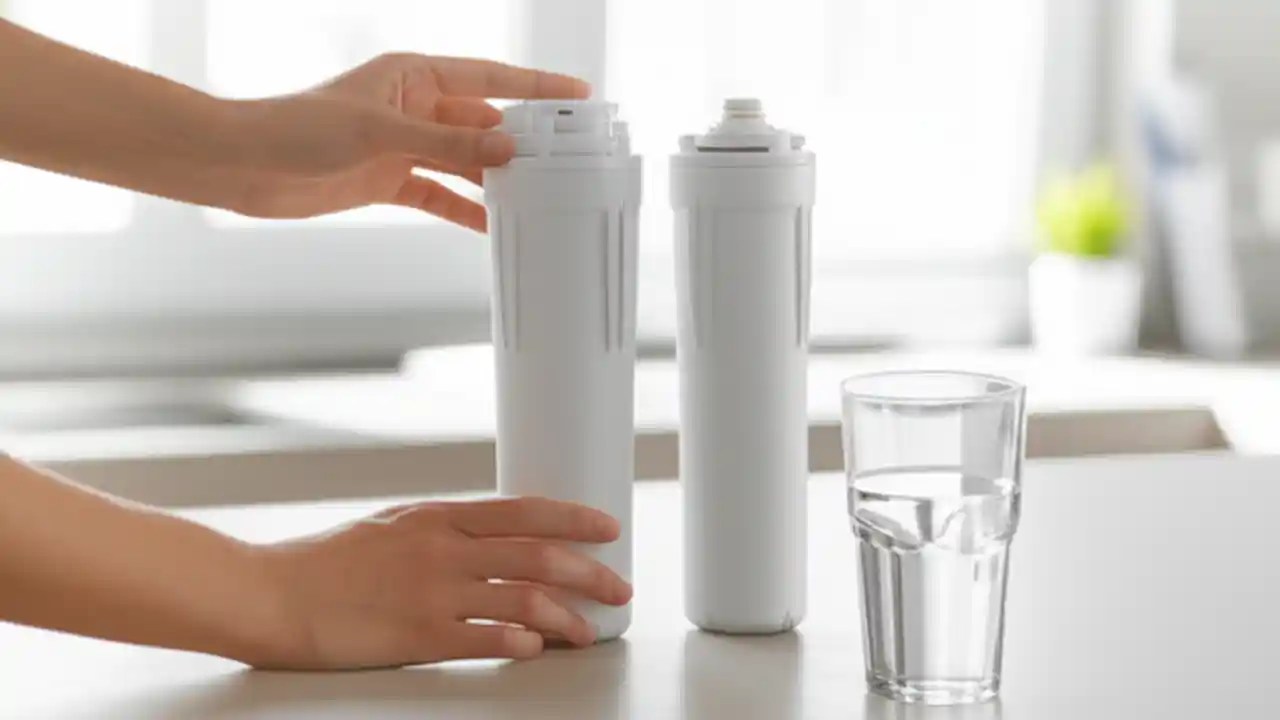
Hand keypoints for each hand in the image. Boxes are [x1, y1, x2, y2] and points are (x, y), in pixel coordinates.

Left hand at [226, 54, 589, 230]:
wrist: (244, 166)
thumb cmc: (298, 128)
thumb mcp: (379, 132)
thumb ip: (446, 142)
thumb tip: (506, 148)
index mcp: (413, 75)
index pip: (489, 77)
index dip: (536, 85)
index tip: (579, 92)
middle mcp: (413, 107)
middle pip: (482, 121)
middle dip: (522, 139)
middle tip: (569, 158)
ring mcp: (402, 145)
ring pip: (465, 161)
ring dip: (496, 177)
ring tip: (540, 195)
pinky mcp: (388, 179)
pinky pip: (440, 193)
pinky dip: (464, 208)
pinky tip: (492, 224)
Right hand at [251, 496, 630, 669]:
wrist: (274, 594)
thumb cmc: (328, 562)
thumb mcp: (395, 526)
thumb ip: (446, 529)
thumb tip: (496, 536)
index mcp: (439, 517)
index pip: (525, 511)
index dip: (575, 519)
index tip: (608, 528)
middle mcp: (443, 549)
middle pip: (538, 555)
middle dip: (590, 572)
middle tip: (617, 587)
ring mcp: (432, 592)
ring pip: (523, 599)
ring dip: (567, 617)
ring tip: (586, 631)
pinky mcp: (417, 635)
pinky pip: (485, 639)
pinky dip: (521, 642)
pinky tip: (538, 647)